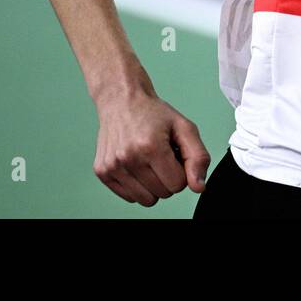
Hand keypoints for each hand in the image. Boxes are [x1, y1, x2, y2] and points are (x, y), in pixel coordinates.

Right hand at [92, 89, 210, 205]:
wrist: (122, 100)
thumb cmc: (153, 113)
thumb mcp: (185, 127)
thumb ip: (198, 157)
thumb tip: (198, 187)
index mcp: (151, 146)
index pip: (178, 185)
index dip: (181, 170)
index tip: (174, 154)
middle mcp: (128, 158)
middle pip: (163, 193)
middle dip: (168, 177)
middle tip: (161, 154)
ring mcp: (112, 167)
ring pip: (146, 200)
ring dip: (153, 184)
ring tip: (149, 160)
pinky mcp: (102, 172)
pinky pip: (130, 197)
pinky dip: (137, 186)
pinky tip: (136, 164)